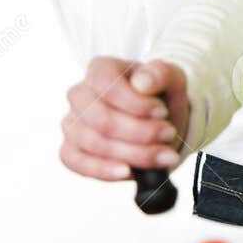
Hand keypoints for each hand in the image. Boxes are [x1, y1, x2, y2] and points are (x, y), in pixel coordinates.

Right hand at [60, 56, 189, 182]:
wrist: (158, 123)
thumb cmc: (160, 97)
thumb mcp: (172, 79)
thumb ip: (161, 74)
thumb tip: (142, 83)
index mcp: (100, 69)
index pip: (106, 84)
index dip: (136, 103)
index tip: (163, 112)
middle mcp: (80, 95)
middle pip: (102, 119)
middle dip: (140, 133)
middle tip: (169, 135)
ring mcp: (72, 123)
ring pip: (94, 144)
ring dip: (133, 154)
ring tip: (164, 155)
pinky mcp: (71, 150)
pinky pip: (77, 162)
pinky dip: (103, 170)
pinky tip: (128, 172)